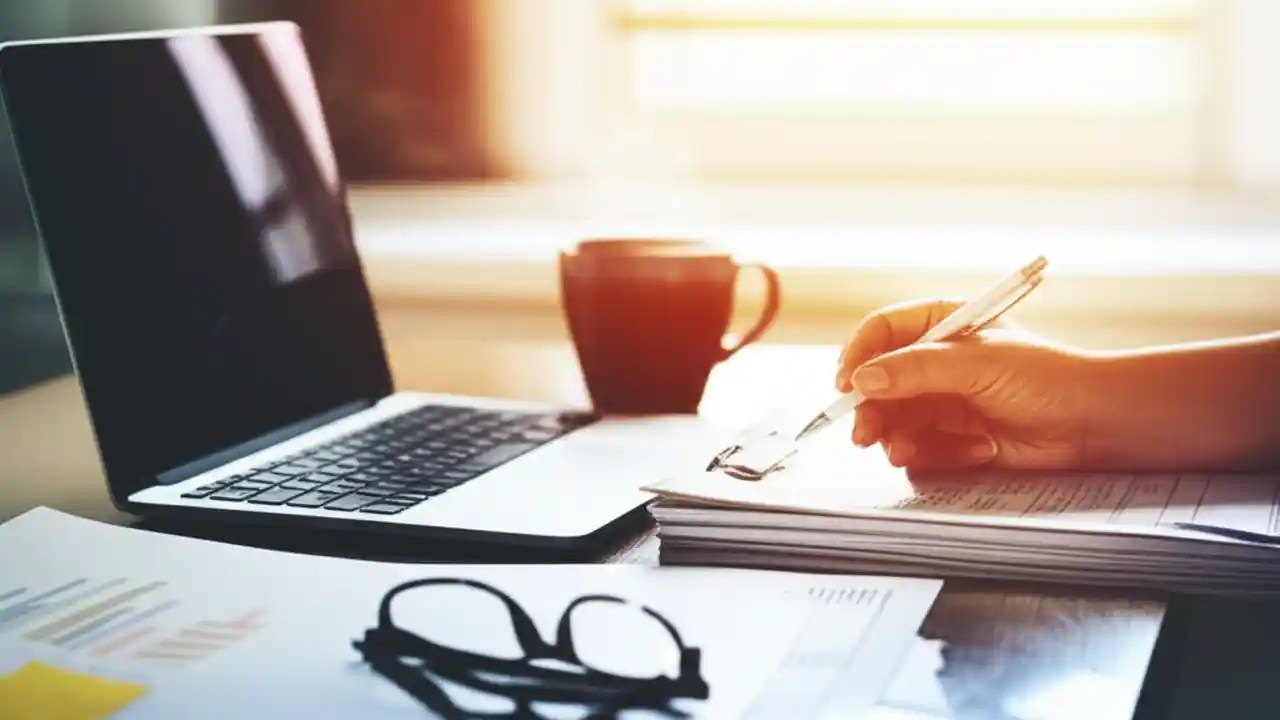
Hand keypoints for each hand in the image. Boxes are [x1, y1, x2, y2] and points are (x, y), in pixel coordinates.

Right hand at [834, 299, 1095, 470]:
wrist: (1091, 423)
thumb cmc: (1045, 377)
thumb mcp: (976, 364)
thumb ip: (916, 371)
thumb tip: (862, 378)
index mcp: (941, 325)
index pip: (882, 331)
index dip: (859, 355)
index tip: (847, 383)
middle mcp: (935, 362)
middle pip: (878, 382)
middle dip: (871, 410)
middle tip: (864, 434)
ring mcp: (942, 400)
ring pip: (893, 420)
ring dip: (898, 438)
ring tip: (910, 452)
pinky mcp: (952, 437)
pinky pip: (921, 449)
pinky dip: (939, 454)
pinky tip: (976, 450)